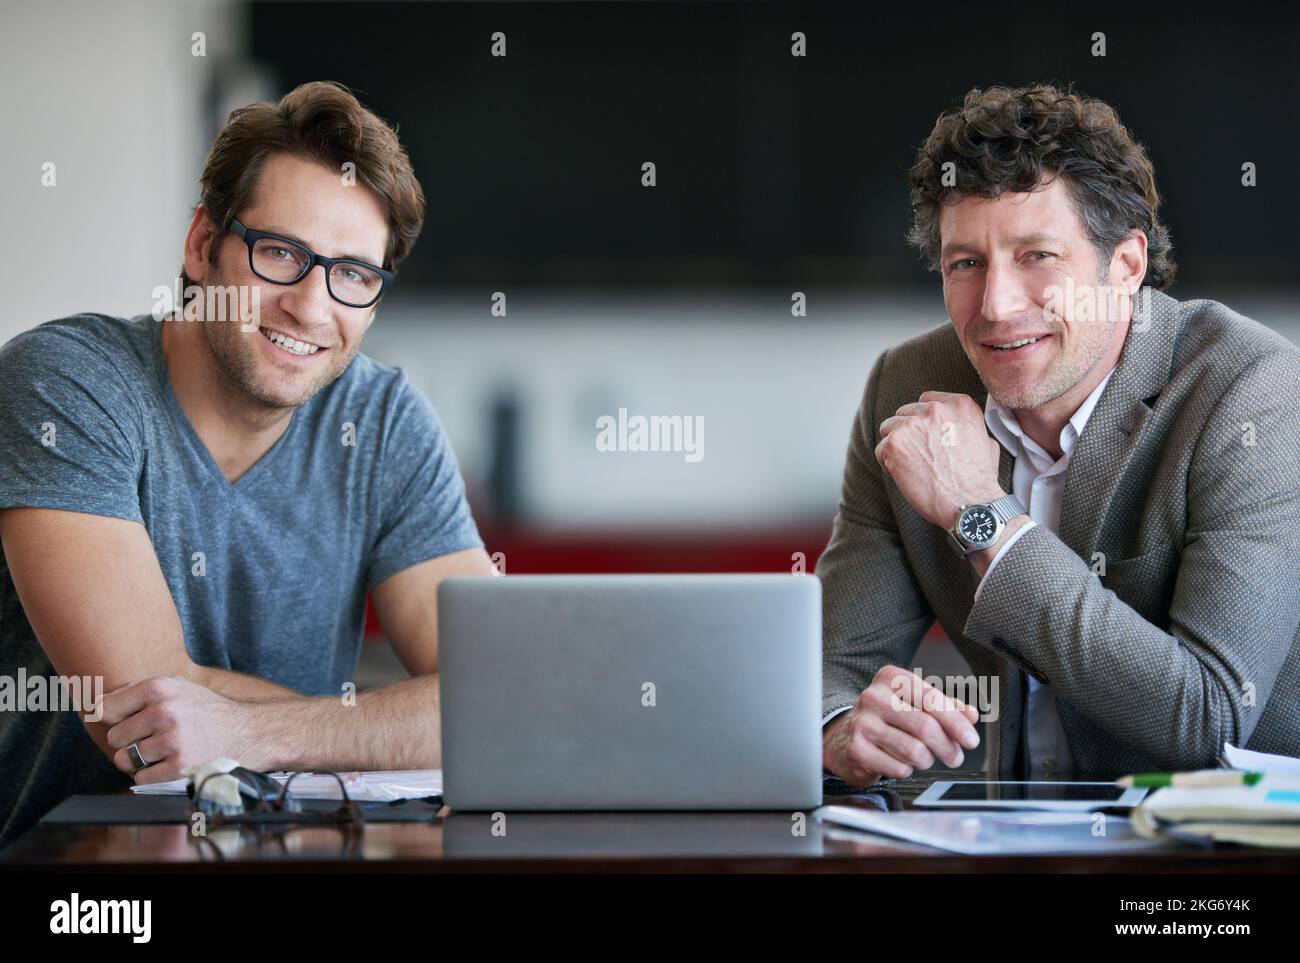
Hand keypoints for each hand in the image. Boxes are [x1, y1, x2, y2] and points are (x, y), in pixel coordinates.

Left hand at [101, 676, 259, 784]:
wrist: (249, 731)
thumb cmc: (207, 711)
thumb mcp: (177, 688)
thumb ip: (137, 692)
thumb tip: (93, 701)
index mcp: (159, 688)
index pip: (105, 709)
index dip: (113, 720)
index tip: (125, 724)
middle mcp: (164, 711)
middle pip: (114, 738)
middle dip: (130, 742)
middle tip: (155, 738)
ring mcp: (172, 740)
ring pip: (125, 759)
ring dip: (139, 761)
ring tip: (163, 752)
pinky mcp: (179, 766)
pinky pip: (141, 778)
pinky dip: (152, 776)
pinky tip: (172, 764)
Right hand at [823, 665, 980, 785]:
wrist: (841, 737)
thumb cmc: (885, 718)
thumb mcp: (913, 703)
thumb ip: (944, 707)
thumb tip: (971, 715)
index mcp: (891, 678)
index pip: (932, 699)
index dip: (957, 722)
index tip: (971, 739)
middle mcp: (873, 697)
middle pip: (925, 727)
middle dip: (948, 747)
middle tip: (955, 757)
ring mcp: (862, 723)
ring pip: (915, 751)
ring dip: (927, 760)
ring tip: (924, 758)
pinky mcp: (857, 750)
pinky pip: (899, 768)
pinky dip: (907, 770)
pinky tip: (900, 763)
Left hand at [876, 390, 1004, 528]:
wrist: (969, 503)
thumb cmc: (978, 479)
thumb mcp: (986, 440)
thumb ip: (965, 425)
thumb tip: (953, 425)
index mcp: (959, 405)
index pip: (926, 401)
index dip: (923, 419)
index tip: (926, 434)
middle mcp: (935, 410)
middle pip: (905, 413)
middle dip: (909, 433)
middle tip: (919, 455)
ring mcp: (912, 425)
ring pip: (889, 428)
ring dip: (896, 446)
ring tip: (912, 466)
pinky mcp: (894, 444)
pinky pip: (881, 449)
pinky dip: (889, 464)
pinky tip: (906, 476)